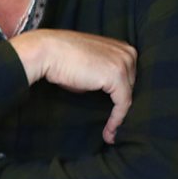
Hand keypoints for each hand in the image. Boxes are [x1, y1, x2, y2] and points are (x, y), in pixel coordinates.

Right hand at [9, 29, 136, 144]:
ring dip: (119, 116)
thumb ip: (101, 75)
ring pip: (128, 96)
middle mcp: (127, 52)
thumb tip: (103, 91)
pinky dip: (116, 120)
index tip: (115, 111)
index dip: (122, 95)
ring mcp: (123, 63)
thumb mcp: (88, 64)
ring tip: (110, 133)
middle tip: (112, 124)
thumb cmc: (60, 59)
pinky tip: (109, 133)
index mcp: (120, 46)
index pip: (129, 76)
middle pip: (131, 85)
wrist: (46, 52)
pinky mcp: (117, 77)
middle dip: (121, 104)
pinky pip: (123, 104)